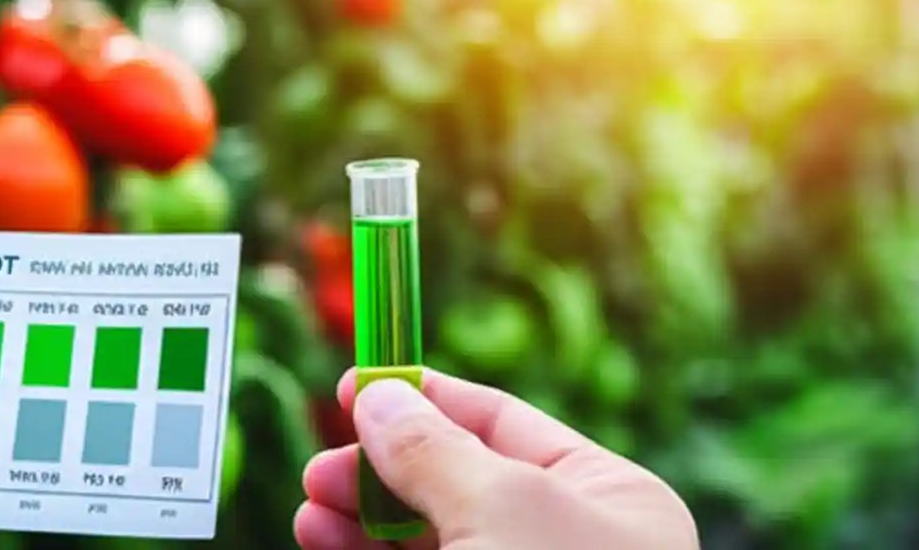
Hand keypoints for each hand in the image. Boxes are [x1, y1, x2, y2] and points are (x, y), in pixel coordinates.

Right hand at [295, 369, 698, 549]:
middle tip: (321, 467)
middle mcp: (565, 545)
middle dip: (381, 468)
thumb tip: (378, 394)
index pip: (502, 423)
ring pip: (427, 541)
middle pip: (455, 482)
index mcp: (606, 498)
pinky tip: (324, 540)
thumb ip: (432, 449)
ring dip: (363, 520)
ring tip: (311, 507)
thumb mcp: (502, 509)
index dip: (424, 398)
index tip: (353, 386)